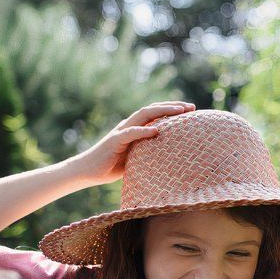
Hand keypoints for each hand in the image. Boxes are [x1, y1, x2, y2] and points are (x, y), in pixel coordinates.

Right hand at [68, 101, 195, 185]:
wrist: (88, 171)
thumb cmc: (112, 167)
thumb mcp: (136, 158)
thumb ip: (149, 153)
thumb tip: (169, 158)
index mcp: (135, 128)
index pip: (156, 114)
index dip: (173, 110)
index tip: (191, 110)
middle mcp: (129, 125)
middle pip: (153, 110)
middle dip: (173, 107)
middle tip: (192, 107)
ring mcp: (121, 132)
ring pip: (143, 115)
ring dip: (162, 112)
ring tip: (179, 112)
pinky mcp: (114, 141)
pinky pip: (130, 133)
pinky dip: (143, 131)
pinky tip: (157, 130)